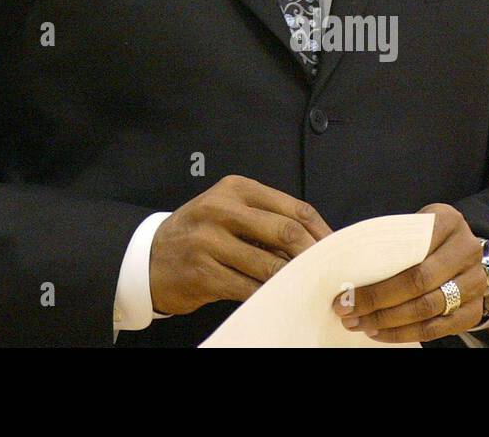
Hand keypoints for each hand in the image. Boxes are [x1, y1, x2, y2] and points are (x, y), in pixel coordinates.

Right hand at [150, 175, 331, 315]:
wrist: (151, 257)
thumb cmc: (199, 234)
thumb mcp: (229, 213)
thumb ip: (266, 221)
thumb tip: (315, 244)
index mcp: (235, 188)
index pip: (293, 207)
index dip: (321, 232)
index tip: (336, 251)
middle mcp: (221, 209)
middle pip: (286, 232)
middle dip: (312, 257)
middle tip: (328, 274)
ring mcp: (210, 241)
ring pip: (270, 265)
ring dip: (293, 281)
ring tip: (307, 289)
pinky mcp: (203, 272)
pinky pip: (249, 288)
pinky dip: (269, 296)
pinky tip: (278, 299)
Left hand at [331, 203, 486, 341]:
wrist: (463, 248)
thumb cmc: (426, 235)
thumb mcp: (413, 225)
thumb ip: (389, 240)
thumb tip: (345, 266)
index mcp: (448, 221)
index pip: (409, 254)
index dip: (375, 279)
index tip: (344, 292)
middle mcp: (467, 251)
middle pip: (418, 283)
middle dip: (377, 303)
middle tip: (348, 313)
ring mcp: (475, 283)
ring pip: (428, 309)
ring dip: (390, 322)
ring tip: (361, 324)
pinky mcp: (475, 311)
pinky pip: (439, 329)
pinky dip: (407, 334)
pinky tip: (382, 333)